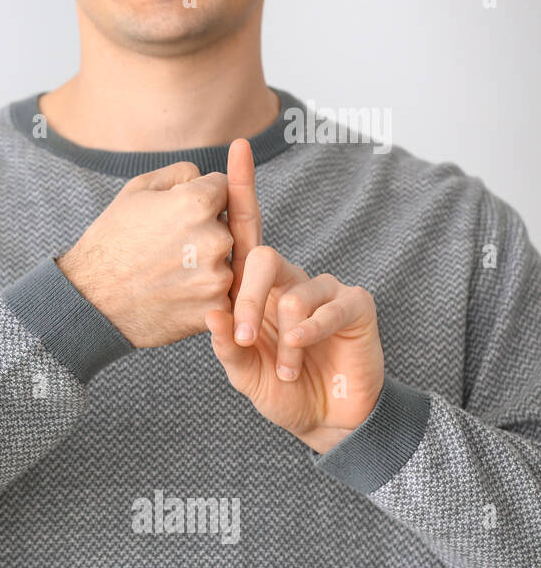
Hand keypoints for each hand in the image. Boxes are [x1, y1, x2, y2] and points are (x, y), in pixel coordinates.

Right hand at [58, 161, 233, 347]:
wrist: (90, 301)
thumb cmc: (110, 241)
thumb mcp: (136, 190)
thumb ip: (181, 172)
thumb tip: (205, 177)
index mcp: (198, 202)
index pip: (223, 186)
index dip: (199, 196)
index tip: (177, 212)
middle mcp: (215, 238)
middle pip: (227, 224)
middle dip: (205, 229)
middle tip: (167, 245)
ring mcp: (217, 277)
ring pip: (227, 259)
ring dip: (206, 262)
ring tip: (167, 270)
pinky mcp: (215, 308)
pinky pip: (222, 291)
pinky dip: (203, 291)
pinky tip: (173, 291)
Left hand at [203, 139, 384, 453]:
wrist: (325, 420)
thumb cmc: (280, 390)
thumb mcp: (242, 370)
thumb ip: (226, 342)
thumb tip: (212, 311)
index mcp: (256, 289)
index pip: (245, 231)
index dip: (242, 189)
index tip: (236, 148)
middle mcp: (288, 281)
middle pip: (262, 258)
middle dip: (248, 299)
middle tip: (244, 338)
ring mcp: (323, 290)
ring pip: (294, 289)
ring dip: (283, 334)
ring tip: (285, 365)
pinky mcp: (356, 305)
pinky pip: (332, 304)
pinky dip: (312, 331)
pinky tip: (303, 352)